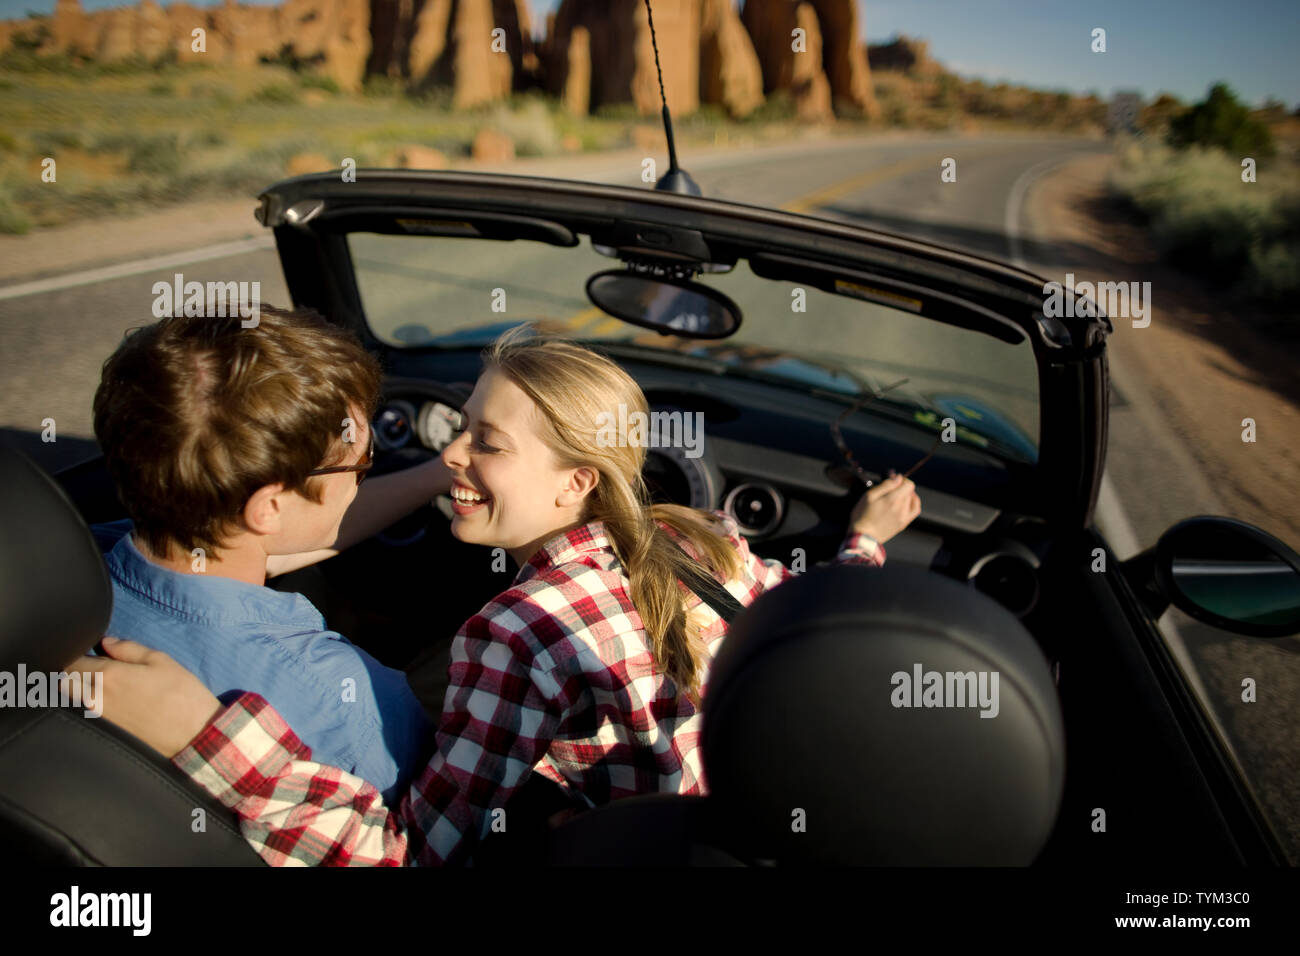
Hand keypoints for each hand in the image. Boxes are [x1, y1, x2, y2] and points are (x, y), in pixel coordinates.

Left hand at [79, 637, 222, 758]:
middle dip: (73, 671)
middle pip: (65, 682)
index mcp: (107, 675)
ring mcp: (96, 716)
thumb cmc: (181, 693)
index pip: (73, 660)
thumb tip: (106, 643)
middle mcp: (94, 696)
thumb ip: (129, 649)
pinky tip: (106, 699)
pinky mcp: (103, 730)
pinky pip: (83, 711)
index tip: (90, 650)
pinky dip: (85, 702)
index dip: (77, 652)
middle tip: (91, 664)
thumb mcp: (161, 661)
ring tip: (97, 681)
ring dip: (77, 687)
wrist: (191, 734)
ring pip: (72, 698)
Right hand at [849, 473, 920, 543]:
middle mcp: (902, 508)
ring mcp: (904, 517)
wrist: (863, 536)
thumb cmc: (862, 516)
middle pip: (909, 491)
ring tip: (897, 495)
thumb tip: (898, 478)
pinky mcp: (903, 523)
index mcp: (893, 499)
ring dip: (906, 494)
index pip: (908, 484)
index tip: (893, 480)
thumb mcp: (869, 496)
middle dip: (901, 487)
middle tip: (890, 488)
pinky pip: (915, 510)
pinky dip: (913, 503)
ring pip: (912, 499)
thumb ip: (886, 485)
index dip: (901, 480)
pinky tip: (906, 502)